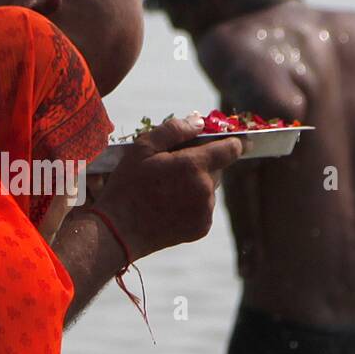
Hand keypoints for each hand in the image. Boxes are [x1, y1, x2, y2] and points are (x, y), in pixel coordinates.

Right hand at [91, 115, 243, 259]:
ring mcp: (205, 211)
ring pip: (209, 189)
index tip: (236, 141)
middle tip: (173, 168)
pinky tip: (169, 206)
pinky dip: (192, 204)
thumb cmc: (127, 186)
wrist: (118, 231)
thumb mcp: (143, 148)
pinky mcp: (202, 228)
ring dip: (196, 184)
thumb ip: (174, 130)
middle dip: (200, 164)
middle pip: (217, 168)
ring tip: (166, 190)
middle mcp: (205, 189)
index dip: (233, 142)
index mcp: (194, 166)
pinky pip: (204, 208)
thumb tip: (199, 122)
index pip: (231, 149)